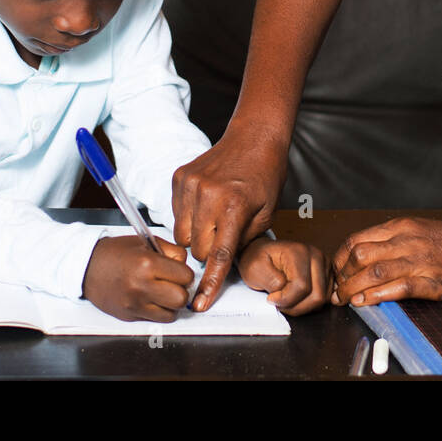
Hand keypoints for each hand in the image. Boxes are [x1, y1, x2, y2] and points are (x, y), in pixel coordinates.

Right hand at [82, 235, 194, 322]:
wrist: (88, 267)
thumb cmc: (116, 253)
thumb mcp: (145, 242)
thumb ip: (171, 252)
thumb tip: (186, 266)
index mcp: (147, 264)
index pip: (185, 276)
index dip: (184, 273)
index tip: (178, 271)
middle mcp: (141, 286)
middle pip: (181, 298)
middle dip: (181, 290)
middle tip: (173, 283)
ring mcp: (135, 304)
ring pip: (172, 313)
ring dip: (171, 304)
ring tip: (162, 292)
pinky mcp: (130, 315)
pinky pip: (158, 320)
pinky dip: (160, 312)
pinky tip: (152, 300)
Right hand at [172, 122, 287, 311]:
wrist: (253, 138)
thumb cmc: (264, 175)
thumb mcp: (266, 213)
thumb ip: (244, 242)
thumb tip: (224, 265)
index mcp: (234, 206)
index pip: (218, 255)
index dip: (209, 283)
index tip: (200, 303)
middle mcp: (208, 195)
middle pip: (196, 249)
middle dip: (209, 250)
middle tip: (224, 234)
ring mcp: (190, 185)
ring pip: (181, 234)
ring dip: (196, 235)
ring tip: (214, 218)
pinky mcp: (179, 177)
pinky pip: (175, 213)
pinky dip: (188, 215)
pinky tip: (205, 203)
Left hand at [237, 237, 330, 315]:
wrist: (263, 254)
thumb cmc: (258, 260)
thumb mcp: (254, 268)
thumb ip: (270, 280)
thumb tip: (284, 289)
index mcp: (299, 251)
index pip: (302, 286)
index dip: (286, 299)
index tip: (271, 298)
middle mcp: (316, 256)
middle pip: (317, 295)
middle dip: (296, 306)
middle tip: (279, 302)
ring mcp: (324, 265)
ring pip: (322, 299)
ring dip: (302, 306)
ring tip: (286, 299)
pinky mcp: (327, 274)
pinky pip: (325, 299)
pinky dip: (310, 304)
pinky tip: (297, 298)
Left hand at [331, 217, 441, 306]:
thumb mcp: (422, 230)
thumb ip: (396, 240)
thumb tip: (369, 256)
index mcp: (402, 227)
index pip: (356, 240)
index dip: (340, 259)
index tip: (338, 273)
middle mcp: (407, 240)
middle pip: (358, 255)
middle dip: (342, 276)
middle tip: (339, 291)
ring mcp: (420, 260)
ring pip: (373, 272)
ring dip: (353, 288)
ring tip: (346, 300)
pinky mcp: (433, 281)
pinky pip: (398, 287)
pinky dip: (377, 296)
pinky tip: (366, 302)